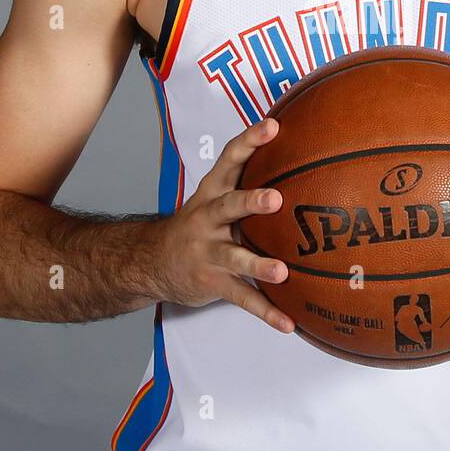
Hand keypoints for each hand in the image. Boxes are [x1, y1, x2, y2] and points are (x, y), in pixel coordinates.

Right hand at [154, 117, 293, 333]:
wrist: (150, 262)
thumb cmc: (198, 226)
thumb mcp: (214, 199)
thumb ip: (247, 182)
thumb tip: (299, 159)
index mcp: (212, 193)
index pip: (229, 160)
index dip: (250, 142)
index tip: (273, 127)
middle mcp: (207, 219)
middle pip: (228, 206)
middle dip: (251, 201)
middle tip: (276, 198)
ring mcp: (207, 252)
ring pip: (234, 257)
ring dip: (258, 265)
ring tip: (281, 272)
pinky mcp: (211, 282)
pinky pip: (242, 299)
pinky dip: (266, 312)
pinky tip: (287, 323)